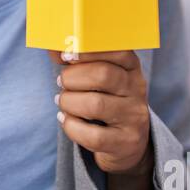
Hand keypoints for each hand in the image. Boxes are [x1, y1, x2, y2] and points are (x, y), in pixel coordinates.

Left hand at [50, 50, 152, 175]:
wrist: (126, 143)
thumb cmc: (104, 100)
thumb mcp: (97, 78)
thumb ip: (76, 60)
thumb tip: (52, 47)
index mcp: (131, 68)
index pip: (118, 51)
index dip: (88, 51)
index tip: (66, 55)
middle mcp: (137, 90)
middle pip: (103, 75)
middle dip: (72, 77)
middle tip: (61, 82)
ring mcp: (134, 117)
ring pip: (95, 105)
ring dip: (69, 102)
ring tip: (62, 101)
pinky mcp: (125, 142)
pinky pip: (93, 136)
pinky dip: (71, 126)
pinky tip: (65, 120)